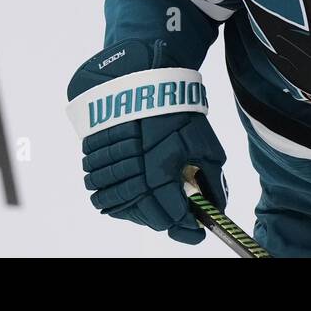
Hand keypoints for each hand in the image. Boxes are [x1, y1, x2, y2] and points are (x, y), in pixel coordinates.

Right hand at [68, 41, 227, 243]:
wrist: (139, 77)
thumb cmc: (175, 108)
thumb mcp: (201, 141)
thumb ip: (210, 177)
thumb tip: (216, 205)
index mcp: (161, 172)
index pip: (172, 218)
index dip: (186, 229)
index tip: (196, 233)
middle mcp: (133, 175)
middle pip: (148, 217)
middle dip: (167, 219)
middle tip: (180, 214)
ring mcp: (110, 168)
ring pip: (124, 207)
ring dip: (142, 208)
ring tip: (158, 199)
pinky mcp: (94, 159)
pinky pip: (105, 192)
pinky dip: (122, 196)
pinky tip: (137, 187)